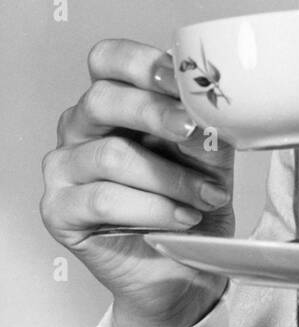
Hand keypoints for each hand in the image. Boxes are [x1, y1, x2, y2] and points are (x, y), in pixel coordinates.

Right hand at [40, 39, 236, 326]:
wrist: (184, 267)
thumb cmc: (193, 201)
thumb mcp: (211, 152)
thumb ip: (207, 122)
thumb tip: (212, 103)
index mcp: (114, 100)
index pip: (109, 58)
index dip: (143, 63)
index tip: (181, 79)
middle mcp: (80, 128)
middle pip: (103, 99)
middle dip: (157, 114)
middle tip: (196, 131)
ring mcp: (63, 168)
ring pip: (111, 155)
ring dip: (169, 178)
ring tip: (204, 198)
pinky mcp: (59, 210)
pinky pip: (104, 200)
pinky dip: (153, 208)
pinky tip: (181, 217)